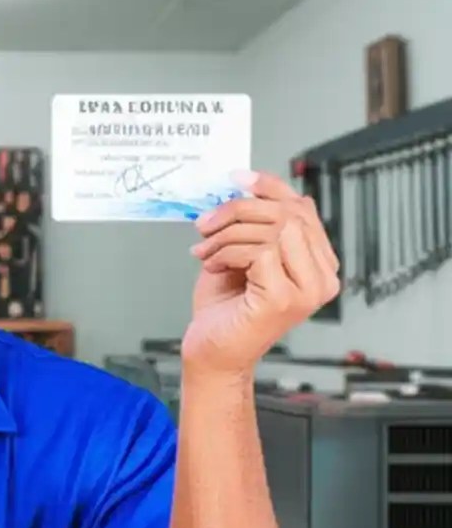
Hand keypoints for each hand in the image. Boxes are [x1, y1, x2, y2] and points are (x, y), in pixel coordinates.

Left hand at [183, 170, 340, 374]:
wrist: (212, 350)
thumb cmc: (226, 306)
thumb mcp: (241, 253)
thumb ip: (255, 224)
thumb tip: (247, 184)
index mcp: (318, 263)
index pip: (302, 208)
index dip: (270, 186)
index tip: (237, 177)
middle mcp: (323, 277)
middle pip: (288, 213)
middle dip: (238, 209)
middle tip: (205, 224)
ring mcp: (308, 290)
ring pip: (274, 229)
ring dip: (227, 235)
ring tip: (204, 251)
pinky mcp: (285, 299)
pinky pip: (259, 252)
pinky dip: (226, 253)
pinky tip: (213, 267)